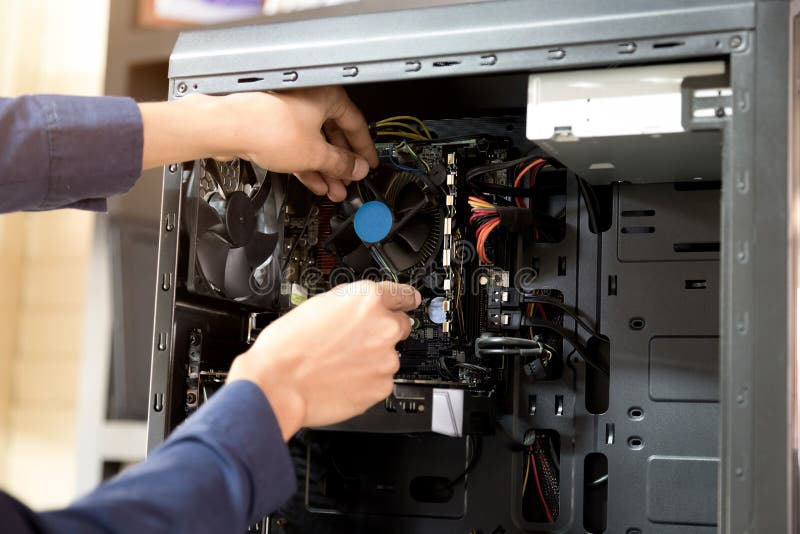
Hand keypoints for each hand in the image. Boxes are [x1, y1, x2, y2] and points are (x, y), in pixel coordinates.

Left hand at [140, 86, 378, 201]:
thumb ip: (341, 163)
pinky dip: (308, 165)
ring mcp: (291, 114)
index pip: (356, 124)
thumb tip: (355, 169)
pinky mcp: (275, 129)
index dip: (364, 149)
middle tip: (350, 181)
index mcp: (327, 97)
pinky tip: (315, 183)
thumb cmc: (267, 128)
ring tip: (334, 190)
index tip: (368, 163)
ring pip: (316, 145)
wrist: (229, 128)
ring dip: (326, 169)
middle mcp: (310, 101)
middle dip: (342, 164)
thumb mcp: (315, 153)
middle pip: (334, 136)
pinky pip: (299, 148)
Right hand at [226, 281, 420, 440]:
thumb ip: (351, 303)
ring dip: (372, 359)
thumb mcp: (319, 304)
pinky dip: (367, 380)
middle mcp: (383, 326)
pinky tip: (343, 378)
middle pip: (399, 326)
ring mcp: (386, 358)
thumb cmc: (288, 346)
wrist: (278, 383)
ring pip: (388, 356)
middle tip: (354, 342)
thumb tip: (362, 308)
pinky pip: (381, 380)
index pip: (402, 294)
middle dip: (382, 333)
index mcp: (367, 299)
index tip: (410, 301)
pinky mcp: (383, 386)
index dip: (405, 299)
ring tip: (340, 364)